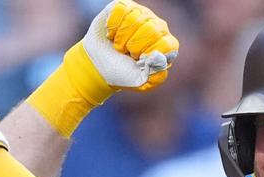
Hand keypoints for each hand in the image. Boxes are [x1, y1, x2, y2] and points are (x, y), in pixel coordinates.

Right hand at [26, 0, 180, 136]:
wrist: (97, 65)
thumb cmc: (121, 72)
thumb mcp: (140, 81)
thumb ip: (156, 75)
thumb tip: (159, 57)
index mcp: (165, 46)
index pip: (166, 45)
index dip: (148, 53)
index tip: (137, 60)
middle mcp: (157, 27)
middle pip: (152, 30)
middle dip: (133, 45)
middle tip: (126, 53)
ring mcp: (141, 15)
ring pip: (135, 18)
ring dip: (121, 37)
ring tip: (118, 44)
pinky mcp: (124, 7)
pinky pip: (121, 9)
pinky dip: (112, 25)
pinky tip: (111, 33)